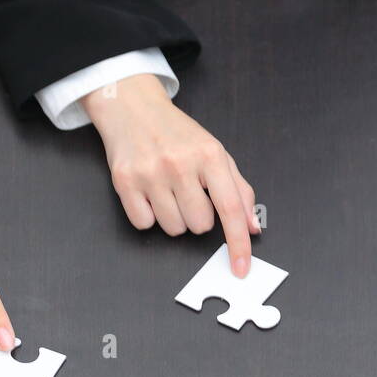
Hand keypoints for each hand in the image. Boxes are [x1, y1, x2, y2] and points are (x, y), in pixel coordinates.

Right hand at [83, 74, 259, 276]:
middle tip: (188, 192)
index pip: (230, 209)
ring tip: (167, 190)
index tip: (241, 268)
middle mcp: (180, 163)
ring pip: (173, 229)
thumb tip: (252, 227)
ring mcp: (150, 173)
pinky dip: (148, 215)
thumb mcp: (216, 154)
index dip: (238, 243)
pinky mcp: (125, 181)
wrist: (134, 108)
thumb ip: (239, 191)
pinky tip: (148, 192)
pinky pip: (144, 224)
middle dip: (197, 216)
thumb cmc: (178, 135)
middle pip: (199, 226)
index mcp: (209, 155)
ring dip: (173, 217)